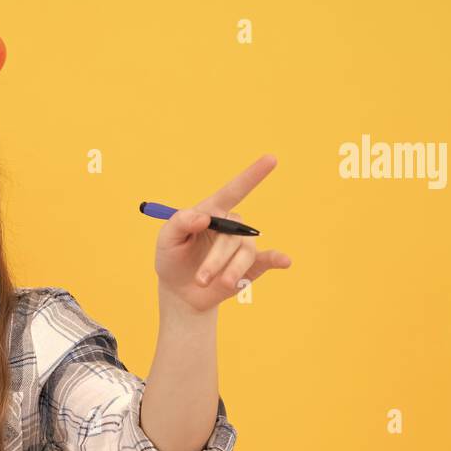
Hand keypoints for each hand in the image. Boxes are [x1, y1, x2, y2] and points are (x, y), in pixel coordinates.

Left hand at [154, 154, 292, 313]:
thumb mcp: (166, 238)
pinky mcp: (252, 267)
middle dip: (215, 259)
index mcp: (212, 212)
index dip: (252, 175)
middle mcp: (231, 226)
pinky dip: (277, 259)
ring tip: (214, 284)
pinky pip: (268, 260)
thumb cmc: (172, 258)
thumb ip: (180, 222)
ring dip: (230, 270)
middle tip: (200, 278)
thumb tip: (205, 217)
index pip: (233, 191)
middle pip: (233, 234)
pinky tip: (285, 261)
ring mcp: (242, 246)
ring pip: (244, 252)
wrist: (179, 291)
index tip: (271, 159)